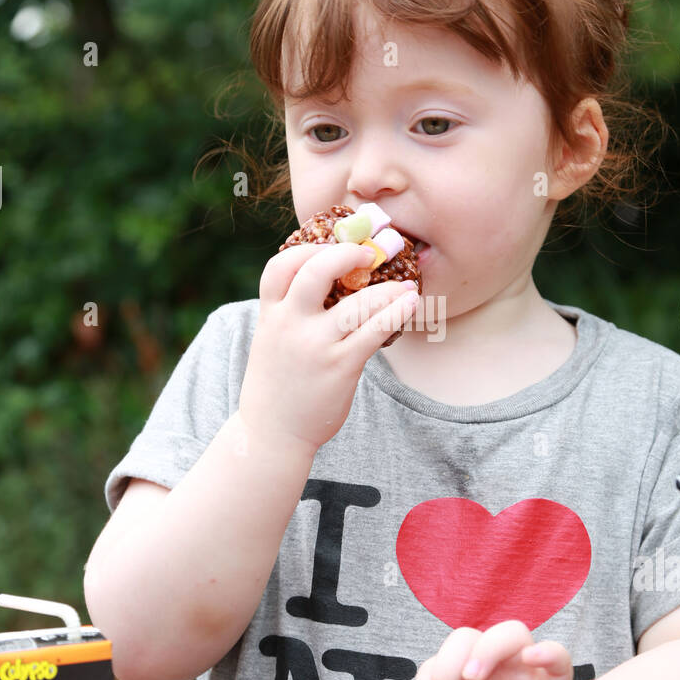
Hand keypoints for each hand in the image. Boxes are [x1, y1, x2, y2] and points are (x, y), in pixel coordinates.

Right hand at [238, 242, 419, 453]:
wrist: (272, 435)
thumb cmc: (278, 385)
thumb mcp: (271, 341)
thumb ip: (290, 311)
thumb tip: (329, 282)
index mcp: (269, 315)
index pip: (280, 265)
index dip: (307, 248)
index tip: (332, 245)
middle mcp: (289, 325)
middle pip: (315, 269)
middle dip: (347, 254)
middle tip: (371, 255)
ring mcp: (315, 346)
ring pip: (356, 303)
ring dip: (388, 289)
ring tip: (406, 286)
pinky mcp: (340, 367)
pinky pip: (375, 331)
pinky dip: (397, 312)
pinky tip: (410, 304)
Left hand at [395, 620, 593, 679]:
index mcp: (466, 675)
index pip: (434, 666)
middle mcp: (494, 665)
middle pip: (465, 637)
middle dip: (446, 667)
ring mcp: (526, 671)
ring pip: (510, 632)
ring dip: (486, 650)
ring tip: (472, 679)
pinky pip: (559, 655)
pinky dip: (548, 652)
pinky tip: (533, 658)